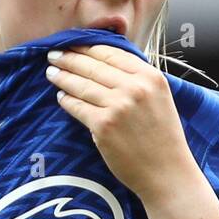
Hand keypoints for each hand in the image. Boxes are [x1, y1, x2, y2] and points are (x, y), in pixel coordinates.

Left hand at [45, 43, 196, 201]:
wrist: (167, 173)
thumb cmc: (163, 139)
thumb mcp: (159, 98)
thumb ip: (137, 80)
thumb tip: (106, 65)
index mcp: (150, 76)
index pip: (112, 53)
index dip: (88, 47)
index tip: (74, 44)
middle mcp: (135, 87)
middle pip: (93, 65)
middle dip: (70, 57)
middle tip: (53, 54)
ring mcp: (118, 106)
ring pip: (82, 85)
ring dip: (63, 76)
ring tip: (51, 72)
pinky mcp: (104, 126)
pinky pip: (78, 107)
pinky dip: (67, 101)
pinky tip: (60, 96)